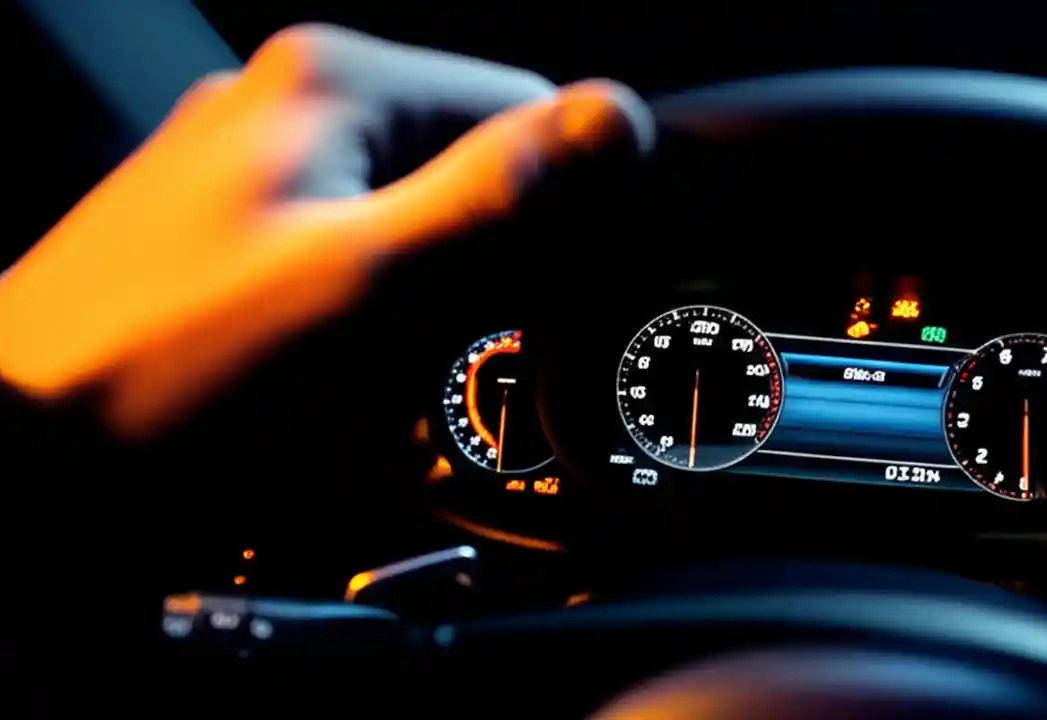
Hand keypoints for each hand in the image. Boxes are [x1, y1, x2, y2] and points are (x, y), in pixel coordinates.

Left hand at [0, 24, 651, 436]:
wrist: (23, 432)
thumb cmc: (166, 358)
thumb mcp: (355, 278)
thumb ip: (490, 193)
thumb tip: (615, 119)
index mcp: (333, 79)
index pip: (519, 108)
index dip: (565, 197)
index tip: (564, 289)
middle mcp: (291, 96)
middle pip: (458, 157)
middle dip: (484, 253)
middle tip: (452, 345)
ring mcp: (253, 155)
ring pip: (403, 203)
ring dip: (427, 283)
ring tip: (383, 368)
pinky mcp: (229, 213)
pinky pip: (343, 236)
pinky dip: (368, 294)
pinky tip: (337, 358)